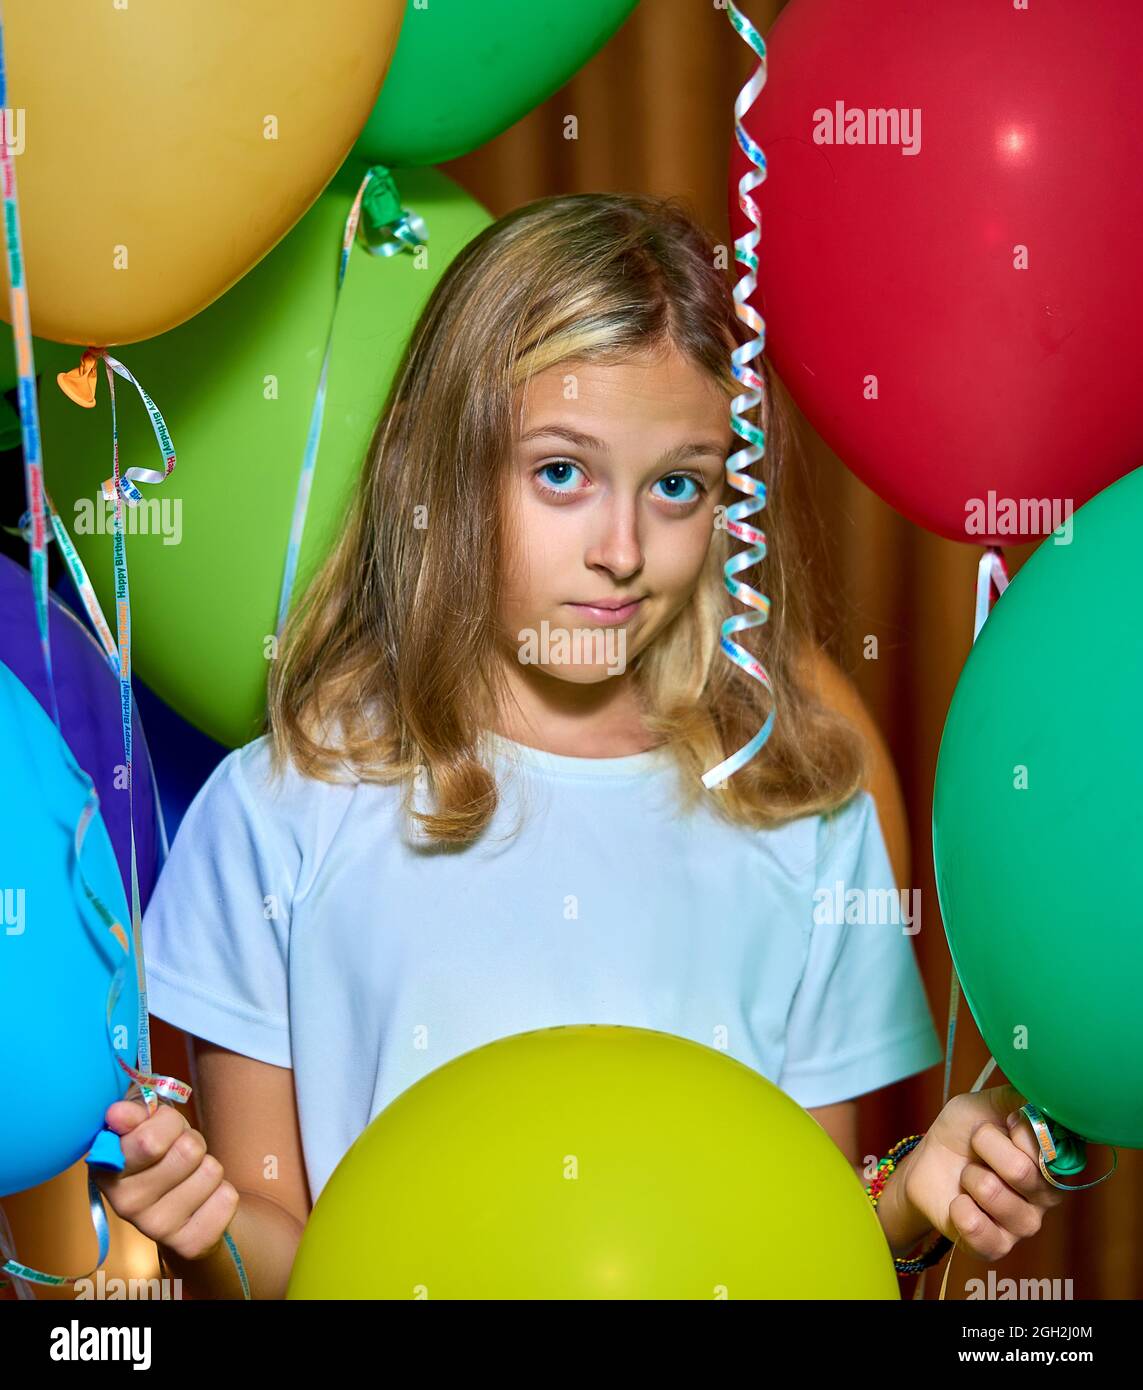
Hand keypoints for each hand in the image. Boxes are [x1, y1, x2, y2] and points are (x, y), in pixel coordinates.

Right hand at [91, 1097, 239, 1260]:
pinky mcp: (189, 1245)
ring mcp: (155, 1229)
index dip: (168, 1123)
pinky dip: (222, 1192)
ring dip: (207, 1165)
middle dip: (192, 1141)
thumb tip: (119, 1112)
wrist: (184, 1210)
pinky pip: (227, 1197)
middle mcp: (125, 1205)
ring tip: (190, 1176)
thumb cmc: (164, 1155)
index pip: (151, 1140)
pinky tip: (203, 1200)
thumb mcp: (148, 1125)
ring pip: (211, 1171)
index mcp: (107, 1171)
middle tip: (180, 1151)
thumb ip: (135, 1113)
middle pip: (189, 1151)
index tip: (160, 1127)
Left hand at [902, 1083, 1065, 1260]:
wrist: (927, 1163)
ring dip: (969, 1176)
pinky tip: (960, 1202)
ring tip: (969, 1175)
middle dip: (984, 1146)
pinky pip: (979, 1230)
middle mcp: (1048, 1195)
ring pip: (994, 1194)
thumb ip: (1017, 1099)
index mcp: (1052, 1159)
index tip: (1004, 1122)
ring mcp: (1025, 1224)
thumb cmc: (962, 1133)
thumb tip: (1040, 1099)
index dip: (1016, 1128)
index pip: (1048, 1143)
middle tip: (978, 1146)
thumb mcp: (986, 1104)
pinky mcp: (998, 1247)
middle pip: (1020, 1170)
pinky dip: (959, 1209)